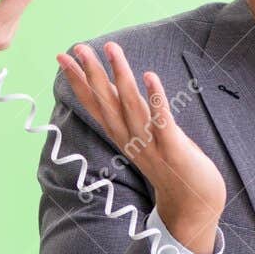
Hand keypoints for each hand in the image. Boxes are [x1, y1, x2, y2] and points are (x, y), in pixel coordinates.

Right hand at [57, 41, 225, 253]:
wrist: (192, 206)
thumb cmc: (171, 167)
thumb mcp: (144, 140)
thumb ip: (132, 117)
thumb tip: (120, 90)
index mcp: (121, 136)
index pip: (94, 104)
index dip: (77, 81)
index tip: (62, 58)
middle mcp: (130, 139)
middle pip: (106, 102)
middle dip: (91, 73)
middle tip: (78, 47)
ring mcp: (150, 144)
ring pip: (131, 105)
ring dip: (120, 76)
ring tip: (111, 49)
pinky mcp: (173, 148)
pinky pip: (162, 120)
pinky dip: (155, 98)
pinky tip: (149, 76)